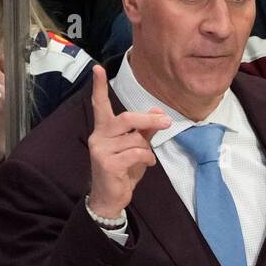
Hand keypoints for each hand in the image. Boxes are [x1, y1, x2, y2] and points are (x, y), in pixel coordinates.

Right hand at [87, 64, 169, 217]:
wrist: (110, 198)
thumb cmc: (122, 171)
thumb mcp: (135, 148)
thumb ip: (144, 130)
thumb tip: (156, 111)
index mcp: (103, 129)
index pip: (99, 105)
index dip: (99, 87)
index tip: (98, 68)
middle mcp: (98, 136)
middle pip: (126, 118)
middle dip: (148, 120)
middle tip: (166, 122)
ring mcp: (100, 150)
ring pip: (134, 139)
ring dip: (147, 149)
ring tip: (146, 159)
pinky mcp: (107, 163)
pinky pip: (135, 153)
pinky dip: (146, 158)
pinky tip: (147, 164)